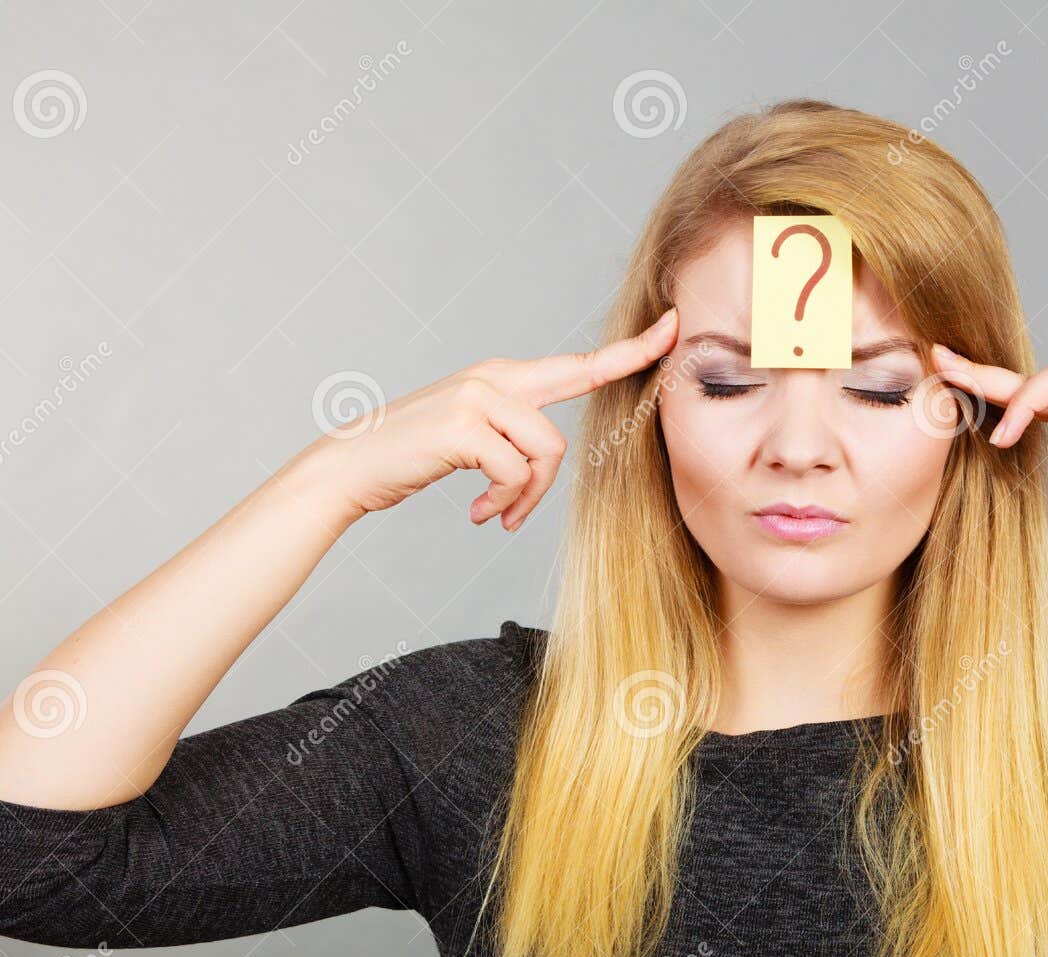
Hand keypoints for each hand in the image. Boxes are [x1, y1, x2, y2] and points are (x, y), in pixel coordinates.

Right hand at [293, 307, 677, 530]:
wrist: (350, 468)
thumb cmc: (415, 457)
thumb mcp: (474, 438)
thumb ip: (514, 435)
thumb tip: (546, 464)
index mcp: (503, 378)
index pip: (578, 363)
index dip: (630, 349)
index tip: (673, 328)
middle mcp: (495, 377)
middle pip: (576, 395)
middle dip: (609, 392)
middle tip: (649, 368)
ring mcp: (479, 397)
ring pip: (547, 452)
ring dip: (526, 495)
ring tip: (497, 512)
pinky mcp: (464, 426)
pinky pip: (515, 473)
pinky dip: (503, 502)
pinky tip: (477, 513)